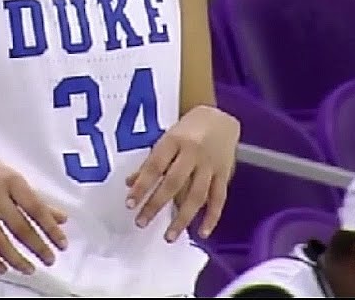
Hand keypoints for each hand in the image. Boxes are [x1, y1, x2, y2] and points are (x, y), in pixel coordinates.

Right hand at [0, 146, 68, 274]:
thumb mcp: (10, 178)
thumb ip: (35, 199)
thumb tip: (61, 219)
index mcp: (10, 180)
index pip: (35, 208)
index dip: (50, 228)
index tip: (61, 244)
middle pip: (18, 226)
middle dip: (37, 247)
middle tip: (49, 260)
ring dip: (15, 258)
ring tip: (28, 268)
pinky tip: (2, 267)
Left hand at [125, 105, 239, 241]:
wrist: (220, 118)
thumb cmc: (187, 130)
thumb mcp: (166, 139)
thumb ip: (150, 162)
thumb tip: (130, 183)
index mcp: (174, 141)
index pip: (154, 166)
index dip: (141, 186)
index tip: (130, 204)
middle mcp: (193, 153)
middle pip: (174, 183)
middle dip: (156, 204)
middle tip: (141, 222)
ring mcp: (210, 165)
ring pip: (196, 195)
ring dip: (183, 218)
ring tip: (169, 236)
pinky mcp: (225, 174)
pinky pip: (219, 198)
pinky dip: (212, 217)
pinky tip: (202, 233)